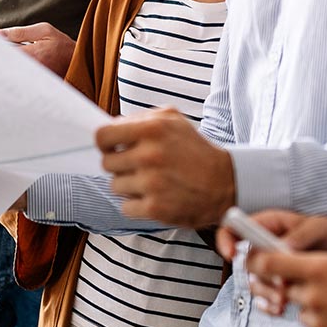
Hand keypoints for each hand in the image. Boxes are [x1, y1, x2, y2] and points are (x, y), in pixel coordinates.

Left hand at [0, 23, 75, 76]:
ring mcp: (30, 79)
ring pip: (7, 72)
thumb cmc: (62, 46)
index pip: (2, 53)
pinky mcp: (31, 84)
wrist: (79, 64)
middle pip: (2, 66)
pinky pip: (14, 77)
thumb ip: (20, 32)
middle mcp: (29, 70)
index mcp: (31, 55)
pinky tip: (9, 65)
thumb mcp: (44, 31)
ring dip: (2, 64)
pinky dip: (10, 70)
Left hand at [96, 108, 234, 226]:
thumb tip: (112, 126)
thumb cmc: (195, 150)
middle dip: (121, 166)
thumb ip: (141, 118)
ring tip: (151, 182)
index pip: (102, 135)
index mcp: (152, 129)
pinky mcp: (155, 208)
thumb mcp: (174, 120)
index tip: (113, 149)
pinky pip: (125, 207)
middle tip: (140, 167)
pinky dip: (137, 205)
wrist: (224, 183)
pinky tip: (155, 197)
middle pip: (107, 163)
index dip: (105, 143)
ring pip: (115, 186)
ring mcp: (151, 183)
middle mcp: (149, 155)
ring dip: (129, 186)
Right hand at [215, 211, 326, 312]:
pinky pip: (264, 298)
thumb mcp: (318, 227)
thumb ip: (300, 236)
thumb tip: (284, 248)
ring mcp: (269, 268)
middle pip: (244, 263)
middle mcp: (263, 248)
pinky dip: (269, 305)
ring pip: (254, 283)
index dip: (226, 240)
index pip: (233, 229)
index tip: (232, 254)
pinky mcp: (278, 285)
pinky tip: (281, 310)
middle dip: (258, 277)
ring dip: (265, 294)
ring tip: (284, 301)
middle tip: (280, 286)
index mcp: (267, 226)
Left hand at [245, 248, 326, 326]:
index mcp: (320, 269)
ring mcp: (321, 324)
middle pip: (286, 291)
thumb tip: (309, 264)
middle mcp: (315, 297)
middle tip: (325, 286)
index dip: (258, 261)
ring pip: (305, 314)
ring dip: (317, 309)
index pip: (271, 264)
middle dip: (299, 287)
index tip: (253, 261)